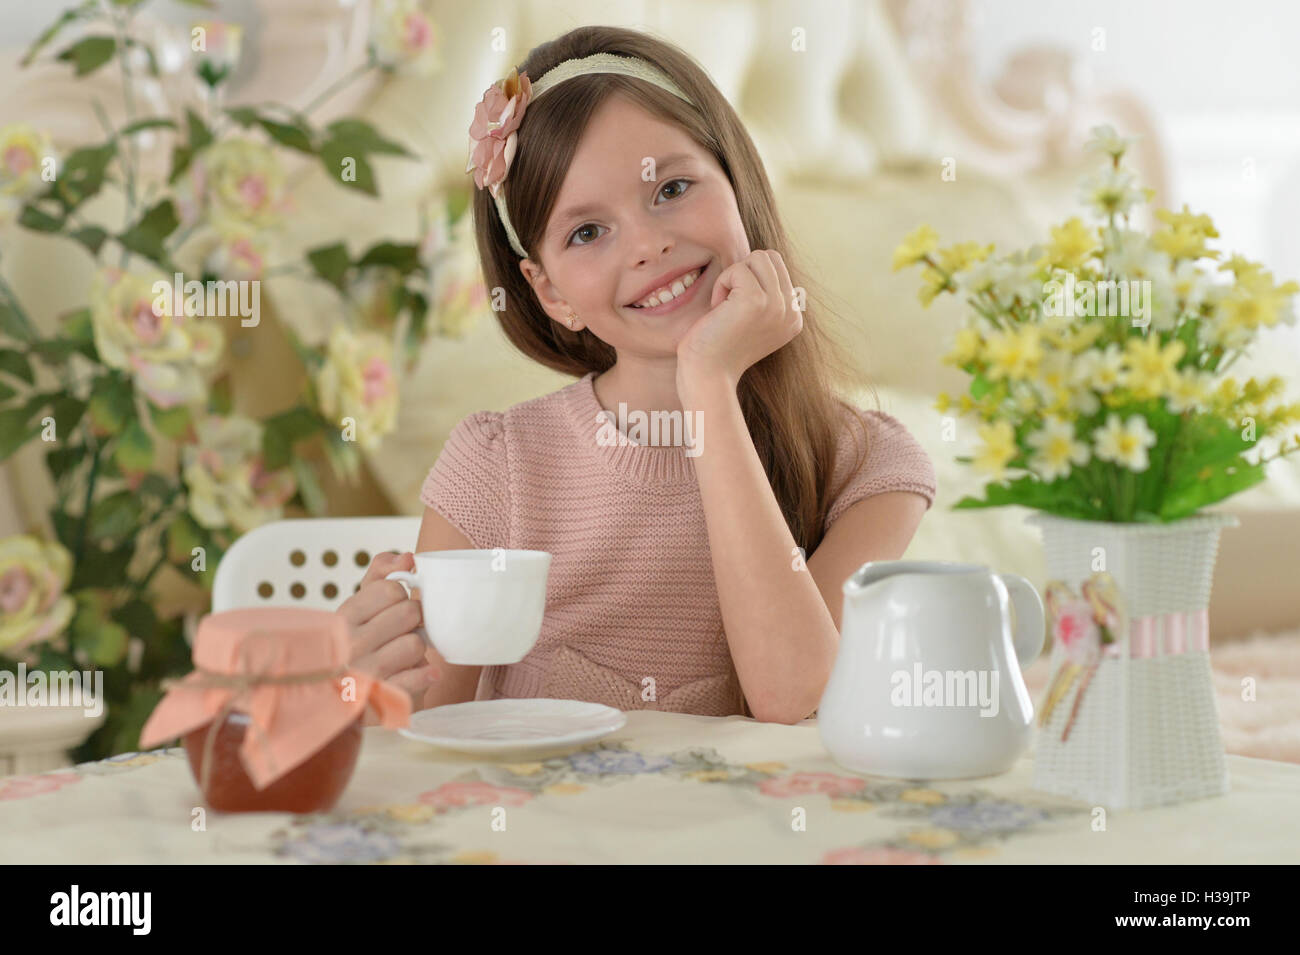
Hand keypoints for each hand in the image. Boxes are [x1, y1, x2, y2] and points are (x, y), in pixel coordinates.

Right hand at [337, 551, 439, 716]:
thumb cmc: (348, 649)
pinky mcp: (383, 700)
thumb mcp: (355, 610)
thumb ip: (379, 575)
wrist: (329, 703)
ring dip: (415, 649)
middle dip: (411, 621)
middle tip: (400, 632)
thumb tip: (409, 557)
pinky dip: (426, 674)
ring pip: (416, 644)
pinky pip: (420, 677)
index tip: (391, 609)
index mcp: (340, 619)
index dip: (399, 596)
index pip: (390, 589)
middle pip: (409, 613)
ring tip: (401, 656)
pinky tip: (423, 673)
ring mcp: (365, 675)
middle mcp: (349, 646)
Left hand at [675, 249, 802, 388]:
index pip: (778, 268)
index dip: (750, 281)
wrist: (708, 376)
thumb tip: (762, 257)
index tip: (737, 312)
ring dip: (734, 277)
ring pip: (759, 257)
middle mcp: (791, 312)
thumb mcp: (752, 322)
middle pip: (771, 257)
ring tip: (725, 306)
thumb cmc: (718, 348)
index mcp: (793, 318)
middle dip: (744, 273)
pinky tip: (718, 310)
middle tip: (729, 304)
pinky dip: (722, 285)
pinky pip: (738, 269)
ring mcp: (777, 306)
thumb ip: (766, 296)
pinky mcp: (757, 301)